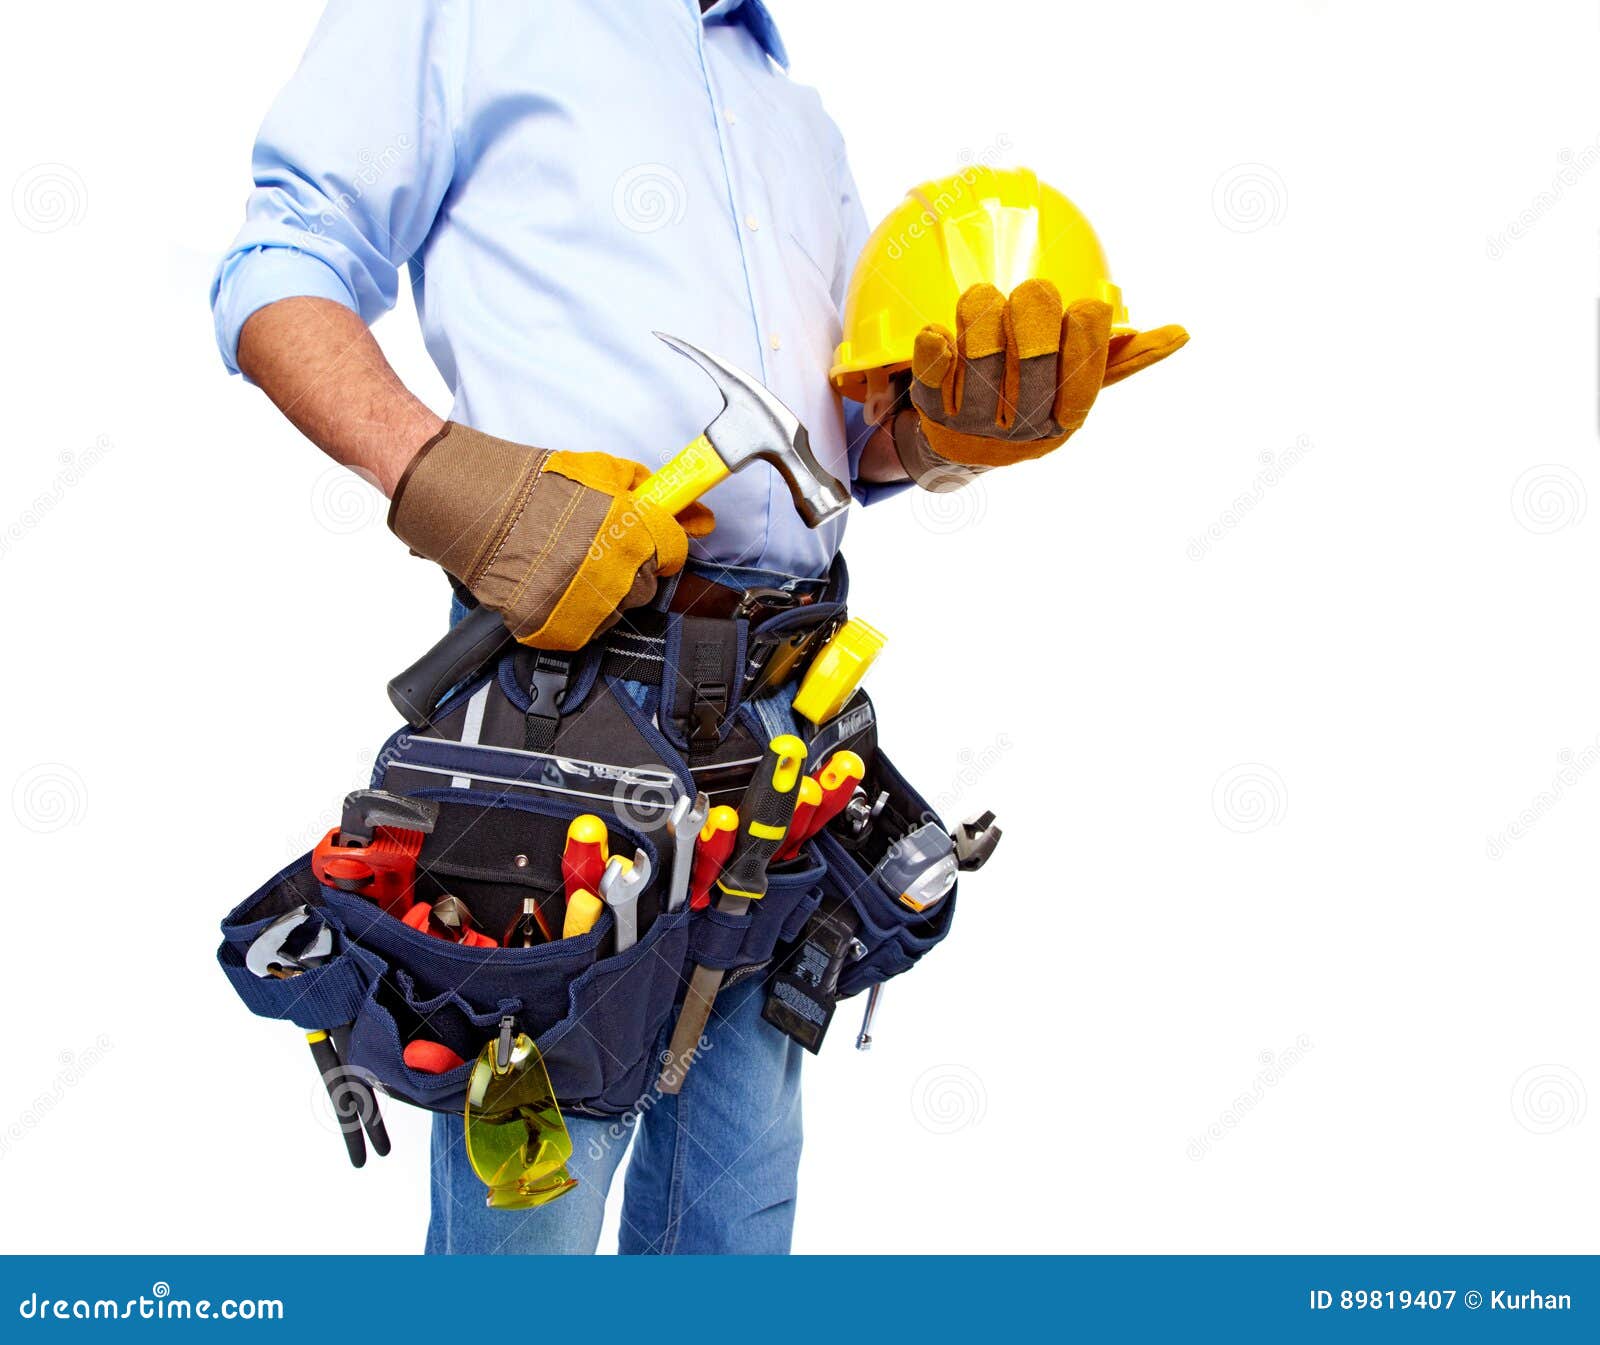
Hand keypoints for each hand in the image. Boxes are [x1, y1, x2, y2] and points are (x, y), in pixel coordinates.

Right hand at [389, 423, 712, 650]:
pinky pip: (583, 633)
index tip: (650, 543)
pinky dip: (574, 617)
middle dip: (631, 570)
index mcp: (632, 532)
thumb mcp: (602, 472)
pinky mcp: (556, 629)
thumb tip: (699, 514)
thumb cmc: (534, 486)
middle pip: (647, 587)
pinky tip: (556, 590)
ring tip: (572, 569)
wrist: (476, 507)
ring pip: (616, 614)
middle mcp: (615, 573)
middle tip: (599, 552)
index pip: (674, 550)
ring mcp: (586, 605)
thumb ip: (653, 493)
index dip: (662, 544)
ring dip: (603, 595)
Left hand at [897, 280, 1186, 485]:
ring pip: (982, 350)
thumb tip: (1180, 334)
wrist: (959, 451)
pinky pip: (931, 371)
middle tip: (1028, 297)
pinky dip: (935, 342)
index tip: (1078, 310)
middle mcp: (1023, 425)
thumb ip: (1122, 360)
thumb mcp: (1076, 387)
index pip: (1090, 352)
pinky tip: (940, 332)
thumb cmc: (1027, 402)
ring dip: (982, 311)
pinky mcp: (931, 415)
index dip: (1084, 320)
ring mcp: (975, 424)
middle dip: (1031, 307)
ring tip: (984, 305)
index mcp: (1065, 415)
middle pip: (1035, 348)